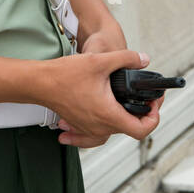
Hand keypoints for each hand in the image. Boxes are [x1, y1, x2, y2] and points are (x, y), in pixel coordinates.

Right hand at [40, 46, 162, 148]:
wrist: (39, 83)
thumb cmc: (65, 75)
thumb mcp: (100, 60)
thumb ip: (125, 58)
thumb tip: (143, 60)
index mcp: (108, 114)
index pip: (141, 129)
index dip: (153, 118)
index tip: (153, 104)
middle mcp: (99, 126)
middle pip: (129, 129)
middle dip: (141, 114)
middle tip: (145, 98)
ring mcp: (88, 128)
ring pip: (113, 132)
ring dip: (123, 120)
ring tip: (127, 105)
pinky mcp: (79, 125)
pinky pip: (96, 134)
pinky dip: (104, 128)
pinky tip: (102, 119)